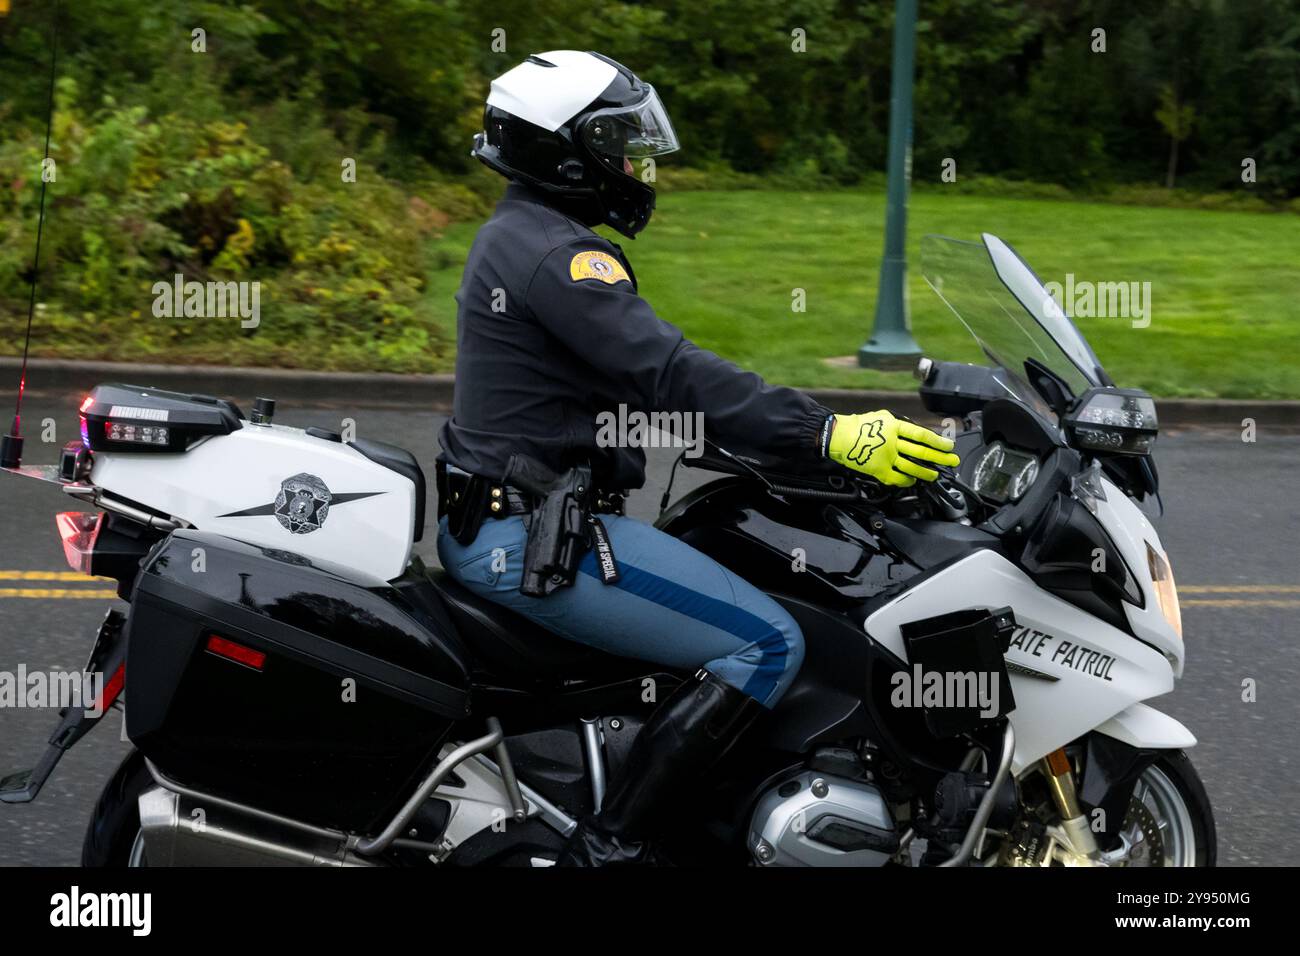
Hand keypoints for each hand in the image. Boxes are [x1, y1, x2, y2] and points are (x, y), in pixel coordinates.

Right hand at [826, 410, 959, 486]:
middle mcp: (892, 442)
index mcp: (894, 426)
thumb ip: (899, 424)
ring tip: (934, 474)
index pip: (922, 435)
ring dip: (926, 472)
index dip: (937, 442)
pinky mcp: (878, 470)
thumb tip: (914, 431)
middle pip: (921, 452)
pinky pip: (897, 478)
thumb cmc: (858, 425)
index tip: (948, 446)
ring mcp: (885, 457)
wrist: (837, 436)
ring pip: (912, 467)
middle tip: (951, 461)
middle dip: (940, 458)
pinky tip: (912, 480)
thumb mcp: (881, 416)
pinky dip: (907, 480)